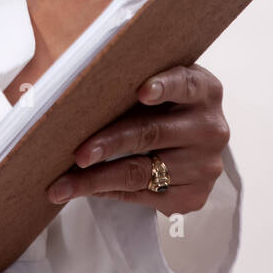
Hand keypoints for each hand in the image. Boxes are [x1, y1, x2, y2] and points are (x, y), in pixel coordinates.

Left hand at [46, 64, 230, 212]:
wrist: (190, 141)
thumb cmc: (160, 103)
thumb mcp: (157, 80)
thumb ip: (131, 75)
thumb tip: (74, 78)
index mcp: (204, 90)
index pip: (185, 84)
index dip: (163, 86)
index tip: (141, 91)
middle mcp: (210, 128)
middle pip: (152, 133)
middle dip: (109, 144)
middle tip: (77, 154)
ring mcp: (205, 165)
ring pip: (142, 172)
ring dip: (97, 179)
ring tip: (62, 185)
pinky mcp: (195, 196)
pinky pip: (144, 197)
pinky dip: (109, 193)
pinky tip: (84, 190)